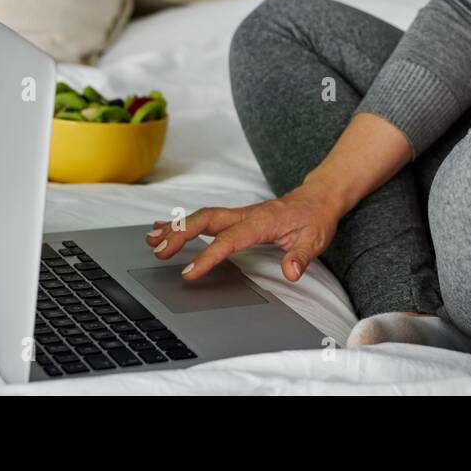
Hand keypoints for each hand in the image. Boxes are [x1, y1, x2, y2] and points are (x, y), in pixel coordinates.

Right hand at [145, 185, 339, 282]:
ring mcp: (239, 214)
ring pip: (201, 217)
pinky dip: (184, 222)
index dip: (208, 256)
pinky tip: (165, 226)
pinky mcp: (236, 216)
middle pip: (206, 221)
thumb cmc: (315, 218)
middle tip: (158, 251)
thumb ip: (301, 256)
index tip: (189, 272)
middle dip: (180, 235)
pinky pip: (206, 217)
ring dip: (176, 228)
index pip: (229, 239)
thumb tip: (291, 273)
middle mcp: (245, 214)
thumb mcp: (314, 239)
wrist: (319, 197)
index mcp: (261, 222)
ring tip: (151, 239)